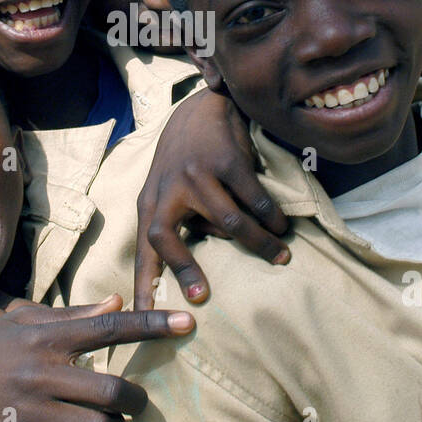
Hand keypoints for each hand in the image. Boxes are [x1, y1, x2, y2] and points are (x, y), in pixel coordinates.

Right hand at [0, 295, 193, 421]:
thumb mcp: (21, 323)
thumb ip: (71, 316)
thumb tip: (116, 302)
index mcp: (44, 337)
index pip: (110, 327)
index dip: (153, 324)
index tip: (188, 322)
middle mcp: (40, 372)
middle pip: (115, 392)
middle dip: (136, 403)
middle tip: (134, 404)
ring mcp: (29, 411)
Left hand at [134, 89, 289, 308]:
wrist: (203, 106)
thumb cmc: (187, 160)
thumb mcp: (168, 189)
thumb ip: (178, 223)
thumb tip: (197, 272)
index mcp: (151, 201)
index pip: (142, 247)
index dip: (141, 283)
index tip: (140, 314)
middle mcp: (167, 188)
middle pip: (165, 236)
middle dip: (183, 269)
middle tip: (201, 296)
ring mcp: (196, 173)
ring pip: (228, 223)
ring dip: (258, 244)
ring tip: (279, 256)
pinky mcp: (226, 161)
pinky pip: (254, 199)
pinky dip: (271, 218)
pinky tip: (281, 226)